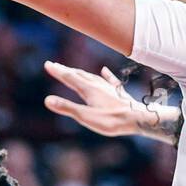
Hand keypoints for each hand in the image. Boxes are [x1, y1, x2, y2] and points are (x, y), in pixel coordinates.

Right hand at [44, 61, 182, 142]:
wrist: (138, 118)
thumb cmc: (111, 120)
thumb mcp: (86, 117)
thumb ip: (67, 108)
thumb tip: (47, 100)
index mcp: (88, 90)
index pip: (69, 78)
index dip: (57, 72)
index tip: (47, 64)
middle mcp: (98, 85)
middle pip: (79, 75)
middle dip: (66, 70)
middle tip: (55, 65)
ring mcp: (109, 87)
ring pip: (91, 76)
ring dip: (80, 73)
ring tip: (73, 70)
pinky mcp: (119, 92)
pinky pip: (109, 79)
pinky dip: (104, 74)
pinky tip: (104, 70)